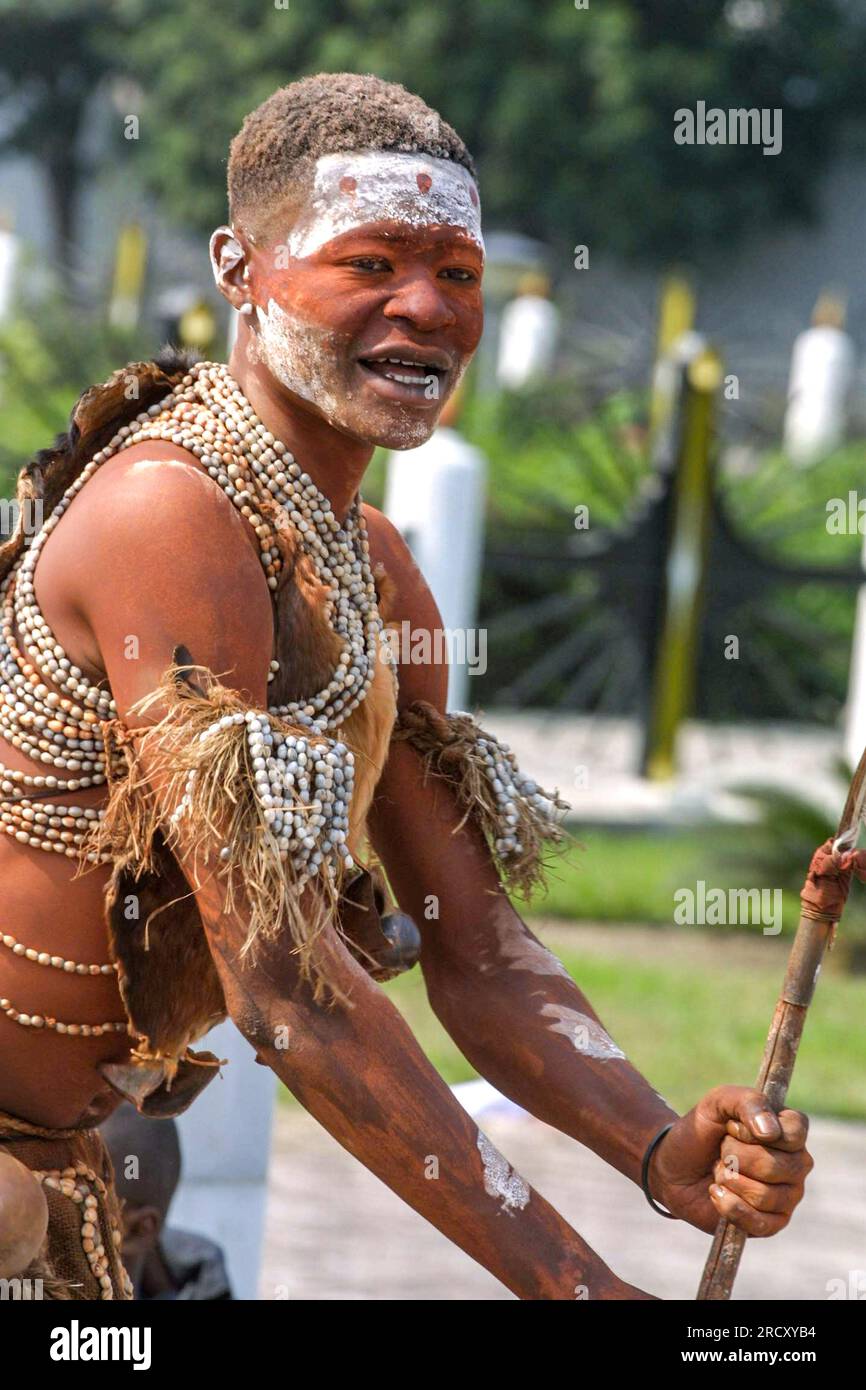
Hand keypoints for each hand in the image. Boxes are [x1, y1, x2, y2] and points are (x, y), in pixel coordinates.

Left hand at [648, 1085, 812, 1236]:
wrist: (674, 1166)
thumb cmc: (702, 1131)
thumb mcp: (718, 1101)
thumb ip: (747, 1102)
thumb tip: (771, 1132)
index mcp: (790, 1130)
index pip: (794, 1133)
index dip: (753, 1132)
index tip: (731, 1127)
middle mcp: (796, 1164)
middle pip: (774, 1166)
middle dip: (734, 1157)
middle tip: (721, 1151)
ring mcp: (787, 1196)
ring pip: (764, 1196)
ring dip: (729, 1180)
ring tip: (719, 1172)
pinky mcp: (771, 1224)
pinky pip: (759, 1223)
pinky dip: (729, 1205)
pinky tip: (717, 1193)